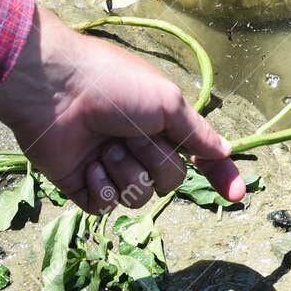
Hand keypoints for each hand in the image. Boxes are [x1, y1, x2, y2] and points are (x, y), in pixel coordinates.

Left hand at [0, 6, 244, 212]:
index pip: (199, 158)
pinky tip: (86, 163)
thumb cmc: (113, 85)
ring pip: (140, 196)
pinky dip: (99, 185)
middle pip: (170, 179)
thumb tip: (226, 150)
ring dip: (125, 171)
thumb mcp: (168, 102)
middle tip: (129, 133)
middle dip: (154, 159)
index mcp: (161, 125)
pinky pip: (107, 205)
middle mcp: (139, 148)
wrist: (54, 90)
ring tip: (103, 146)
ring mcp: (111, 168)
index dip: (219, 176)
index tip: (236, 195)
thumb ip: (198, 133)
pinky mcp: (83, 186)